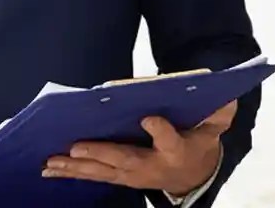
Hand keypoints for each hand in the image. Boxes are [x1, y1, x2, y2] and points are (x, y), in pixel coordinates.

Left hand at [43, 100, 236, 195]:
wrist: (194, 175)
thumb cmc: (198, 142)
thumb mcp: (214, 126)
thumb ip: (218, 113)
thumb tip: (225, 96)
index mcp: (179, 151)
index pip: (172, 141)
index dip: (161, 131)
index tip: (149, 117)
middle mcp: (154, 167)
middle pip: (126, 161)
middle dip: (101, 154)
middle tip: (76, 148)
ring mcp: (134, 175)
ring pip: (103, 172)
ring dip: (76, 168)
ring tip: (51, 162)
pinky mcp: (119, 177)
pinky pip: (94, 175)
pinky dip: (71, 173)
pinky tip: (48, 169)